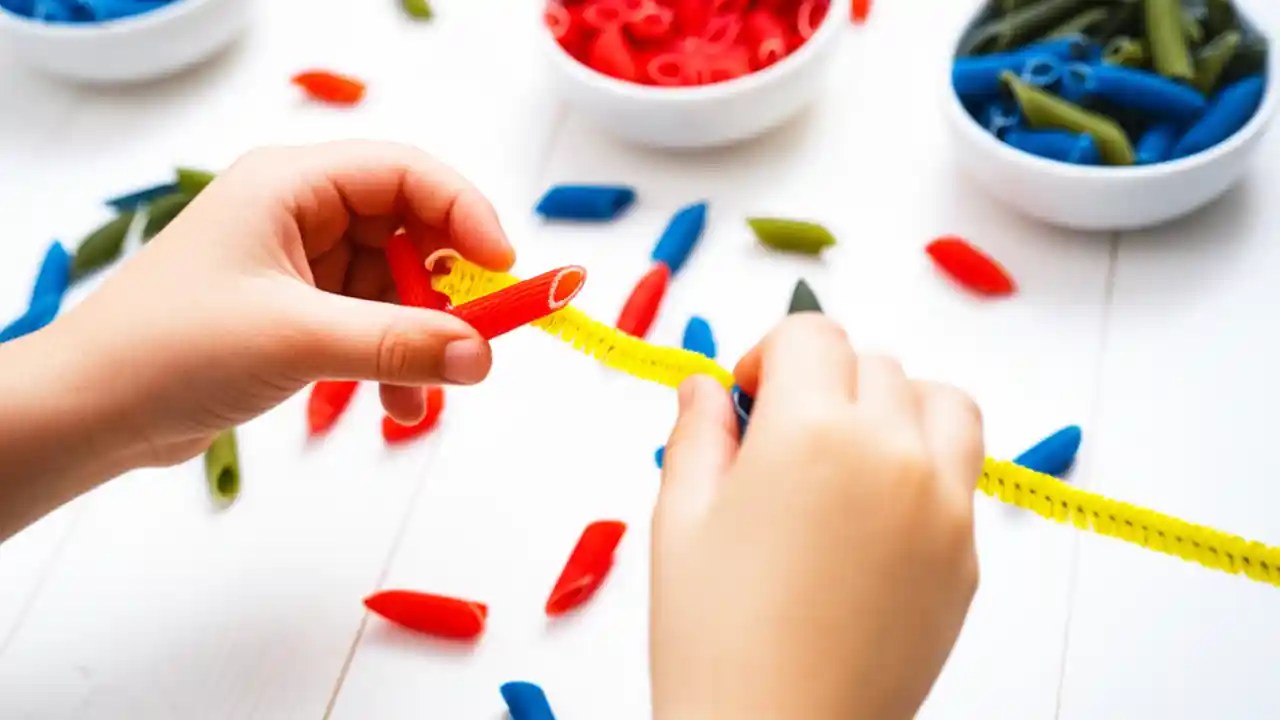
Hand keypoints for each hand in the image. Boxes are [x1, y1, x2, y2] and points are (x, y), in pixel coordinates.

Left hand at [0, 141, 511, 537]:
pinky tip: (393, 404)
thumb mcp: (297, 340)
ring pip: (395, 286)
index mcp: (292, 184)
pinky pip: (371, 323)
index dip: (465, 213)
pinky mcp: (296, 311)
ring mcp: (298, 264)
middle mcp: (299, 213)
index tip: (503, 269)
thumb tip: (483, 355)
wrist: (91, 412)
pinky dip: (392, 360)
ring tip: (421, 395)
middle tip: (476, 339)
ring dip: (419, 339)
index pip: (407, 174)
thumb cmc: (169, 350)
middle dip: (445, 290)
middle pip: (410, 230)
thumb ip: (400, 344)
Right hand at [650, 315, 983, 718]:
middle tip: (780, 439)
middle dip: (822, 382)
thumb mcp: (679, 521)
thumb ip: (698, 433)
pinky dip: (921, 469)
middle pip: (873, 363)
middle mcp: (892, 455)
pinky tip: (868, 523)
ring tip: (846, 459)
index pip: (813, 334)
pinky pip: (958, 474)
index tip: (748, 397)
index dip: (769, 354)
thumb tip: (706, 386)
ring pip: (941, 404)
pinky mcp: (966, 557)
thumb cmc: (716, 643)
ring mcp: (943, 506)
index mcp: (812, 433)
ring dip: (894, 407)